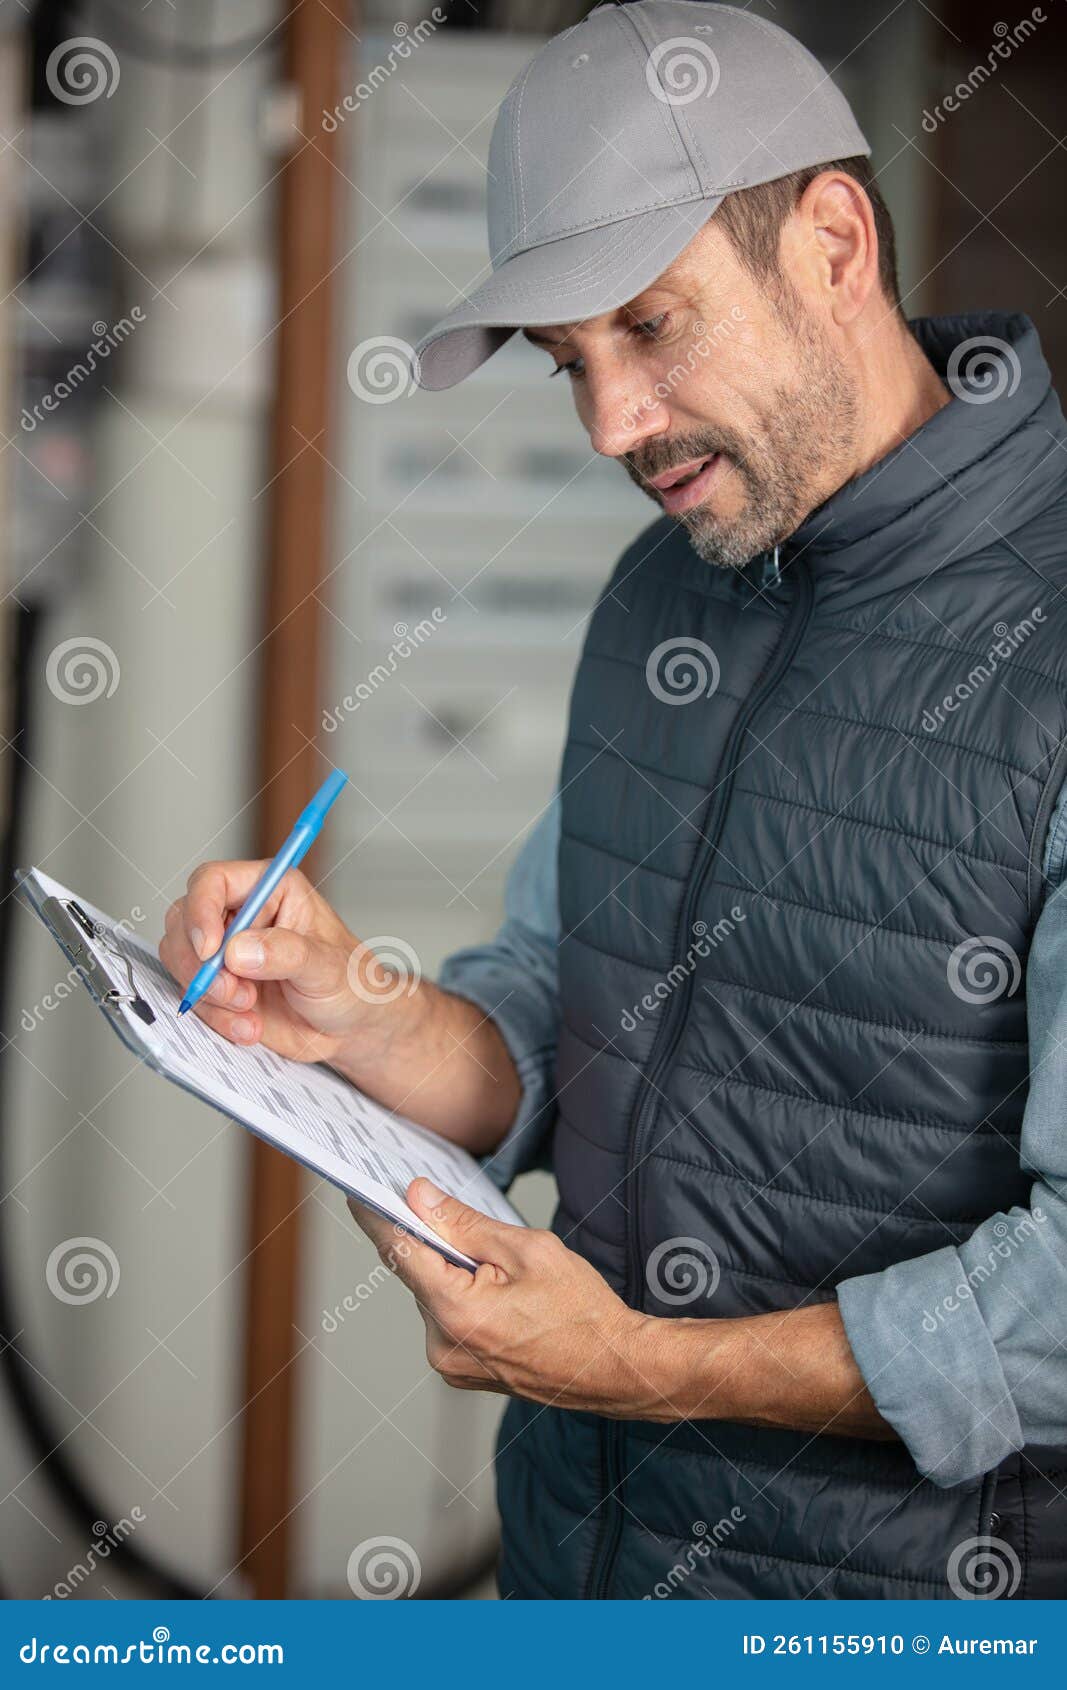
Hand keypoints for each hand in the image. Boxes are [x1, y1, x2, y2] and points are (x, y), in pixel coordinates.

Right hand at [159, 860, 406, 1065]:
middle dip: (199, 963)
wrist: (350, 1030)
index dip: (201, 911)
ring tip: (250, 1012)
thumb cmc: (350, 984)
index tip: (210, 950)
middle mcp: (241, 915)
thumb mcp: (328, 966)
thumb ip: (287, 953)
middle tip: (234, 993)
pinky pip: (191, 996)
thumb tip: (238, 950)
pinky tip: (249, 1027)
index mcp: (271, 890)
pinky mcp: (217, 985)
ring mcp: (225, 951)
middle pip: (183, 920)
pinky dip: (214, 1016)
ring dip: (207, 994)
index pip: (214, 881)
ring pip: (179, 959)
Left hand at [348, 1179, 670, 1416]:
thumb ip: (465, 1223)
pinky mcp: (461, 1372)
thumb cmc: (582, 1311)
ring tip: (503, 1270)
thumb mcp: (528, 1250)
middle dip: (436, 1243)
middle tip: (462, 1219)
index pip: (400, 1252)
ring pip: (434, 1296)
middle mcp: (442, 1345)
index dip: (378, 1217)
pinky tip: (501, 1293)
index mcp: (456, 1312)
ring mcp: (450, 1365)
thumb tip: (419, 1197)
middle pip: (418, 1274)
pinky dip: (462, 1297)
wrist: (615, 1369)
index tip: (357, 1192)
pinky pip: (447, 1320)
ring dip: (453, 1273)